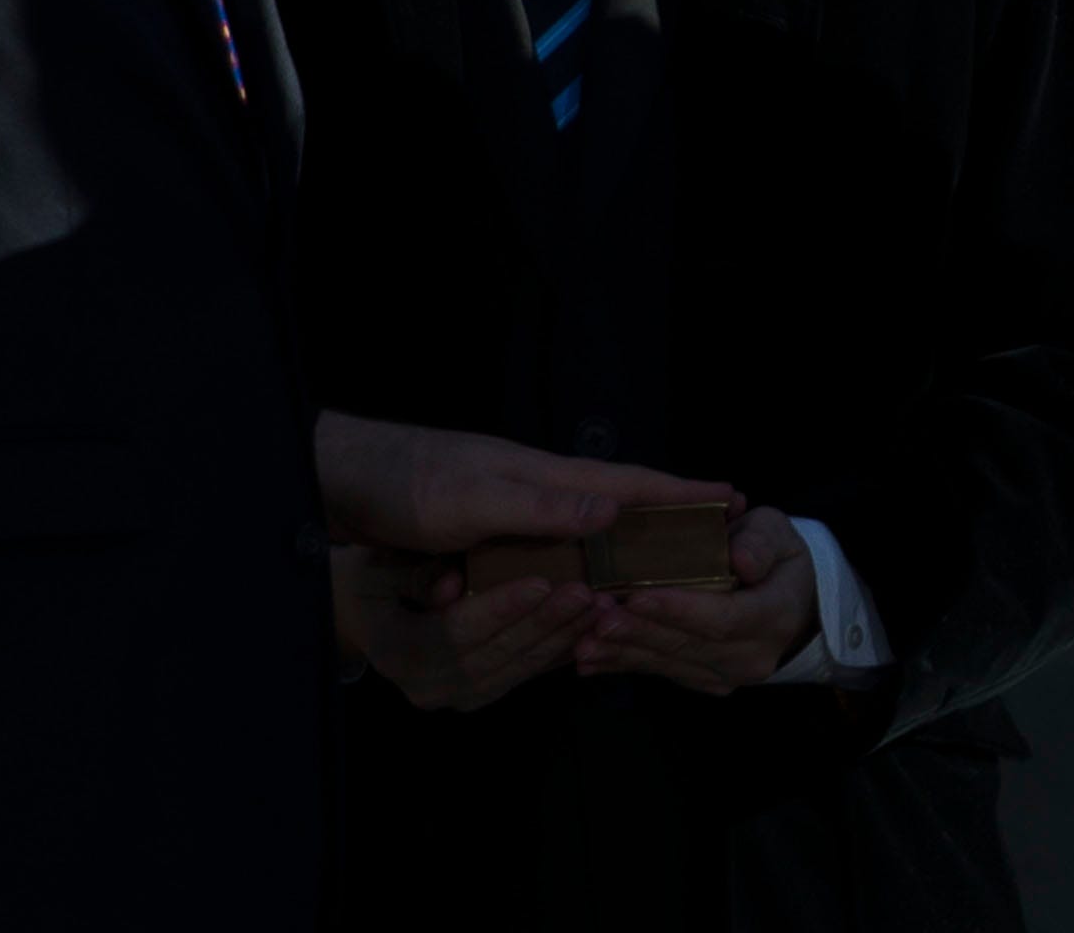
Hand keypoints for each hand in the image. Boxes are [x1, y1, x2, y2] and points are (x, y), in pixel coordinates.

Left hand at [313, 411, 730, 552]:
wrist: (340, 483)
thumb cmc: (404, 483)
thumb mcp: (472, 499)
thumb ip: (541, 507)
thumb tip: (614, 507)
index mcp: (542, 478)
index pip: (626, 483)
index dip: (679, 493)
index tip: (733, 498)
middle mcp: (533, 493)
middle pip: (616, 509)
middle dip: (665, 525)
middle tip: (714, 544)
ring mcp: (509, 514)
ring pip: (581, 541)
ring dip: (618, 558)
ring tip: (663, 576)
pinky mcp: (484, 538)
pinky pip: (542, 561)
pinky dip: (566, 577)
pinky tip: (577, 594)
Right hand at [331, 547, 594, 712]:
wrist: (370, 613)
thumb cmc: (376, 578)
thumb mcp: (383, 566)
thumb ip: (416, 576)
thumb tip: (452, 584)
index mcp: (399, 653)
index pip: (459, 632)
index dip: (502, 608)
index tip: (542, 582)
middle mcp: (429, 687)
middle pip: (496, 655)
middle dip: (545, 623)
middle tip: (587, 592)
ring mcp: (457, 697)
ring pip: (518, 669)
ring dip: (562, 638)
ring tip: (600, 607)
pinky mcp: (481, 694)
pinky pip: (525, 674)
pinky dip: (559, 651)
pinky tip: (590, 628)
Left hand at [575, 505, 814, 695]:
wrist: (794, 602)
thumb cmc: (776, 556)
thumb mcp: (778, 533)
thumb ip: (761, 542)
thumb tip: (742, 560)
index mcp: (775, 615)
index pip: (723, 617)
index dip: (679, 608)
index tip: (637, 594)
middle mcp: (752, 655)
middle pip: (688, 645)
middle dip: (639, 631)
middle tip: (596, 618)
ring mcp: (727, 674)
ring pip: (669, 663)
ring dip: (624, 653)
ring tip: (583, 643)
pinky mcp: (703, 680)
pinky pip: (661, 671)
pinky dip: (623, 665)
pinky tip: (589, 661)